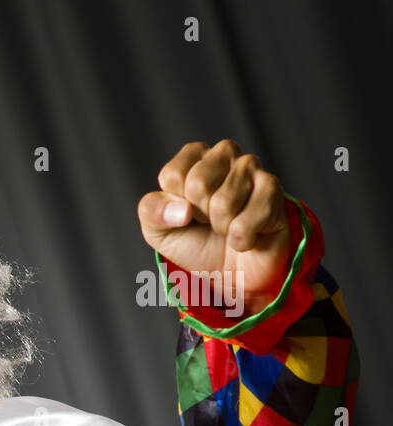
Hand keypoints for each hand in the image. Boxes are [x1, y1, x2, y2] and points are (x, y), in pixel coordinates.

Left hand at [138, 139, 291, 314]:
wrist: (228, 271)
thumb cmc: (194, 242)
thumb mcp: (158, 230)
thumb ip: (152, 211)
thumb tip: (181, 210)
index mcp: (193, 156)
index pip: (172, 175)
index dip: (174, 206)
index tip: (186, 213)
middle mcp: (225, 153)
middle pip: (199, 184)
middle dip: (200, 215)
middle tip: (208, 221)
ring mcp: (252, 168)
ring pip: (223, 203)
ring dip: (221, 227)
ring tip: (228, 226)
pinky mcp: (273, 190)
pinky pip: (245, 222)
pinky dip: (241, 239)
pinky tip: (248, 234)